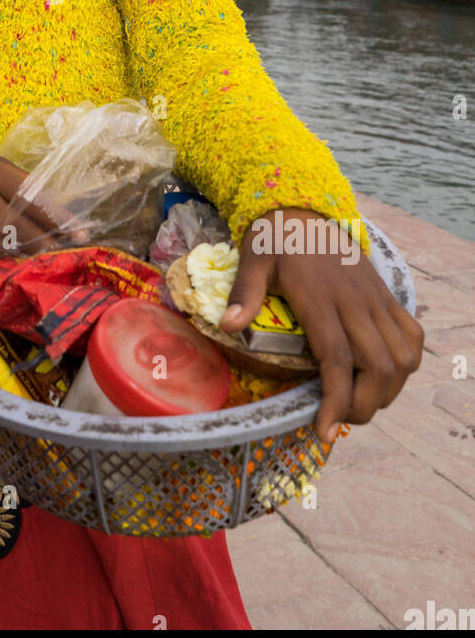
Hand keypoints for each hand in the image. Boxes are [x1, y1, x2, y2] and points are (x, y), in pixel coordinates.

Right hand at [0, 151, 87, 257]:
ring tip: (43, 253)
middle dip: (47, 240)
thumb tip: (52, 211)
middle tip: (65, 248)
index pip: (34, 199)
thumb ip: (19, 185)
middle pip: (22, 227)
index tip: (81, 231)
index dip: (59, 218)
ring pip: (6, 245)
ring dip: (28, 251)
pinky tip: (17, 255)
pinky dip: (6, 256)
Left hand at [220, 208, 423, 442]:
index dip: (335, 400)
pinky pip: (411, 334)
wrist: (304, 207)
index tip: (324, 430)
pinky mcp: (385, 295)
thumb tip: (226, 325)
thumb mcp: (253, 260)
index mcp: (320, 298)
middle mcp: (355, 301)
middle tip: (338, 420)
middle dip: (364, 406)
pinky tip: (385, 377)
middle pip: (377, 367)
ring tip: (360, 404)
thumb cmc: (275, 238)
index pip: (337, 359)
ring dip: (388, 391)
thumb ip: (244, 293)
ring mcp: (375, 298)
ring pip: (401, 357)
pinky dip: (405, 364)